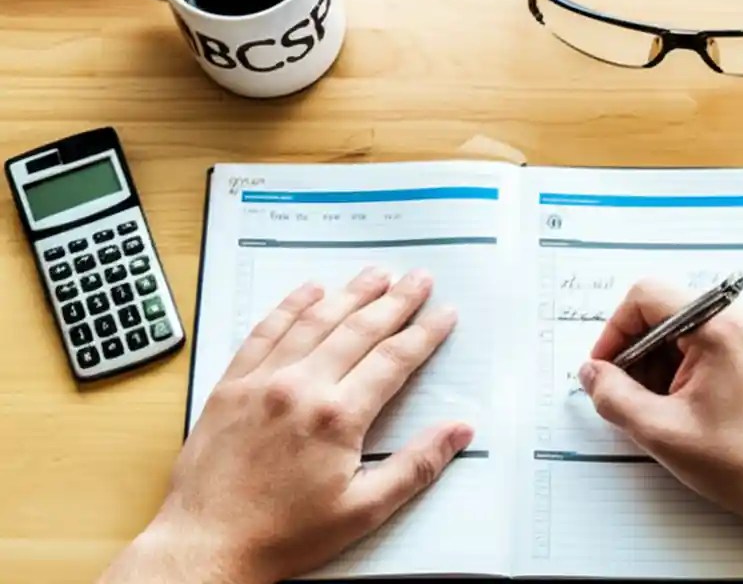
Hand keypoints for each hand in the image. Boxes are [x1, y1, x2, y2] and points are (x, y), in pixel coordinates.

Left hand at [99, 268, 471, 583]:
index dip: (424, 334)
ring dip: (350, 293)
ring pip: (315, 321)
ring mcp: (262, 382)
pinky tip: (308, 291)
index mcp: (338, 417)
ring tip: (376, 274)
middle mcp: (300, 388)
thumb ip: (415, 466)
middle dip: (395, 301)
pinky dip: (289, 306)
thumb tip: (459, 432)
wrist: (206, 544)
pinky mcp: (231, 386)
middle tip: (419, 278)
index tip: (444, 314)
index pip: (394, 360)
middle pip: (359, 329)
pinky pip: (265, 332)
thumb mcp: (363, 510)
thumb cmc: (283, 535)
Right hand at [577, 280, 742, 527]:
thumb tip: (590, 373)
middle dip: (635, 353)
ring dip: (655, 365)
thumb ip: (614, 396)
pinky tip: (676, 409)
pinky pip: (700, 346)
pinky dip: (677, 371)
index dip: (614, 330)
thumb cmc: (740, 461)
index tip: (604, 369)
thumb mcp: (660, 431)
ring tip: (653, 410)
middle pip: (662, 312)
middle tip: (625, 395)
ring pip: (679, 331)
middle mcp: (737, 319)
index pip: (646, 296)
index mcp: (718, 326)